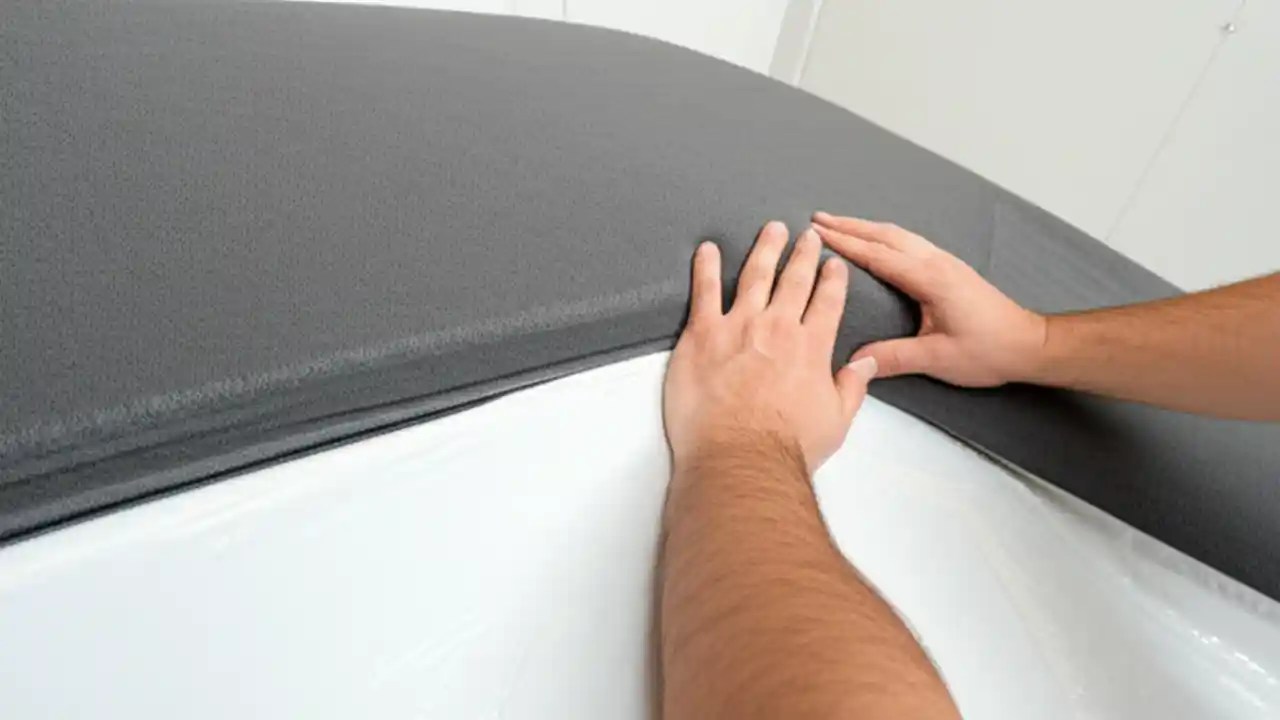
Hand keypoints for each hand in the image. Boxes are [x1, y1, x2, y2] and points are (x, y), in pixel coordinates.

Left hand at [663, 221, 877, 472]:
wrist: (740, 458)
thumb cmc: (785, 447)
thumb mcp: (836, 421)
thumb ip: (851, 387)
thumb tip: (865, 364)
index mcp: (811, 348)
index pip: (828, 302)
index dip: (833, 280)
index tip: (834, 265)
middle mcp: (778, 329)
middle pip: (794, 280)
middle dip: (803, 254)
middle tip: (807, 236)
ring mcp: (738, 327)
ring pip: (754, 275)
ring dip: (764, 249)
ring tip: (771, 230)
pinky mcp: (702, 335)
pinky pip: (704, 291)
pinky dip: (705, 267)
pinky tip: (707, 251)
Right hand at [812, 212, 1046, 386]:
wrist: (1029, 344)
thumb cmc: (989, 351)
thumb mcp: (938, 359)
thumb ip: (895, 358)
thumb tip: (855, 360)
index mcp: (930, 279)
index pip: (878, 255)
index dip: (846, 244)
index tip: (817, 234)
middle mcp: (937, 262)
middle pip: (886, 235)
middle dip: (849, 225)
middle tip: (817, 219)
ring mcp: (945, 262)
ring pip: (898, 235)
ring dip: (866, 227)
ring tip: (837, 224)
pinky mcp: (950, 269)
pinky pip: (909, 242)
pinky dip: (883, 236)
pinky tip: (874, 240)